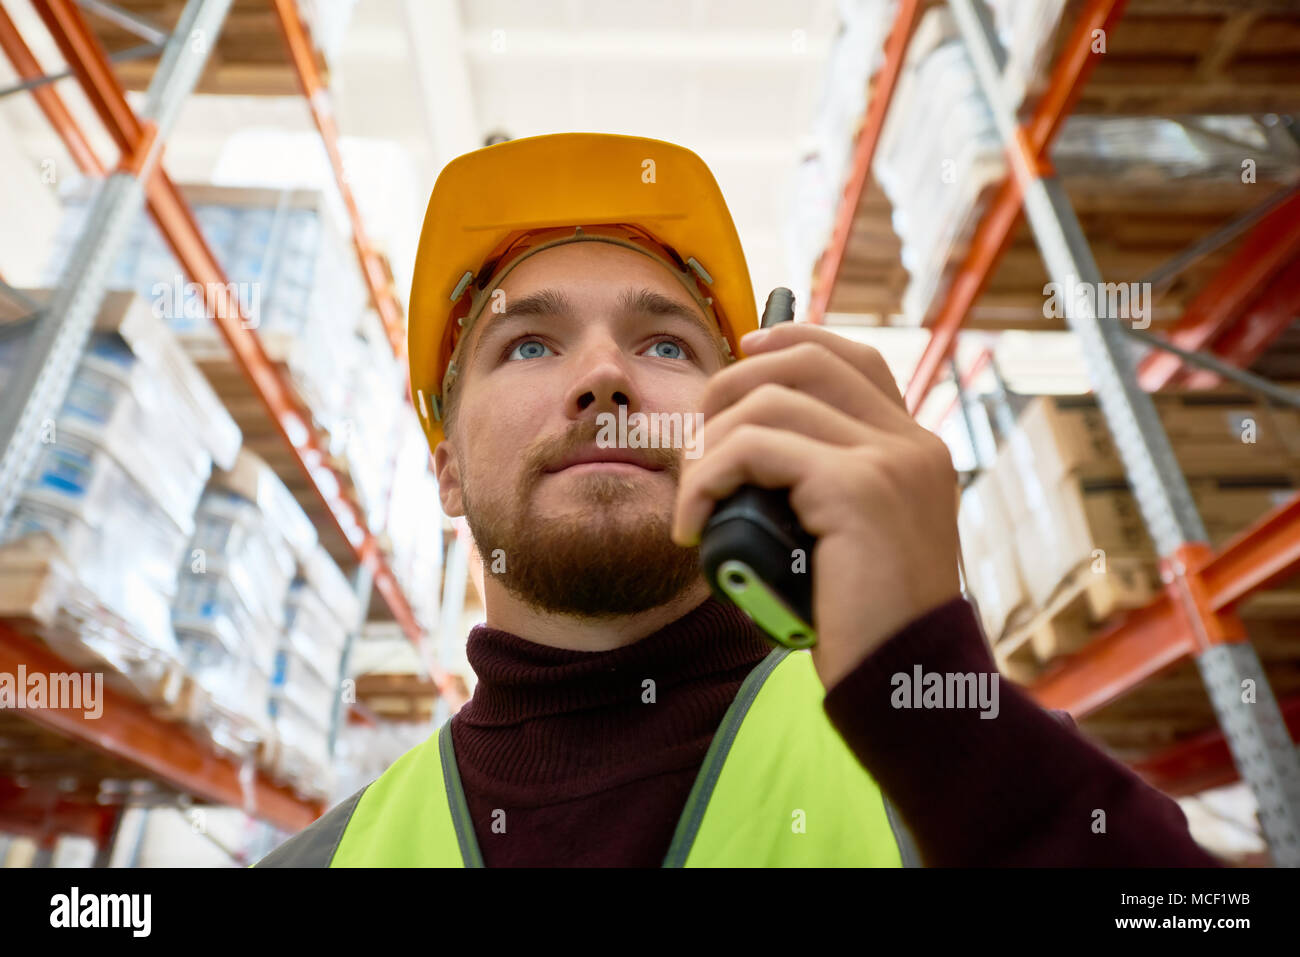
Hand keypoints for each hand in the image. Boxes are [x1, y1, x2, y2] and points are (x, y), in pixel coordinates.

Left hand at [672, 323, 961, 690]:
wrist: (906, 685)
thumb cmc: (866, 625)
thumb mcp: (852, 541)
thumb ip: (828, 487)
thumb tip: (751, 448)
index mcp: (917, 450)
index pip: (854, 358)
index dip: (793, 340)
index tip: (743, 351)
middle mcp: (912, 444)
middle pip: (807, 362)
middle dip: (732, 384)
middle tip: (693, 439)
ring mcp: (890, 461)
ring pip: (768, 402)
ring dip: (707, 445)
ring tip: (690, 497)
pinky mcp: (857, 488)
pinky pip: (753, 448)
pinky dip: (706, 479)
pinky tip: (693, 522)